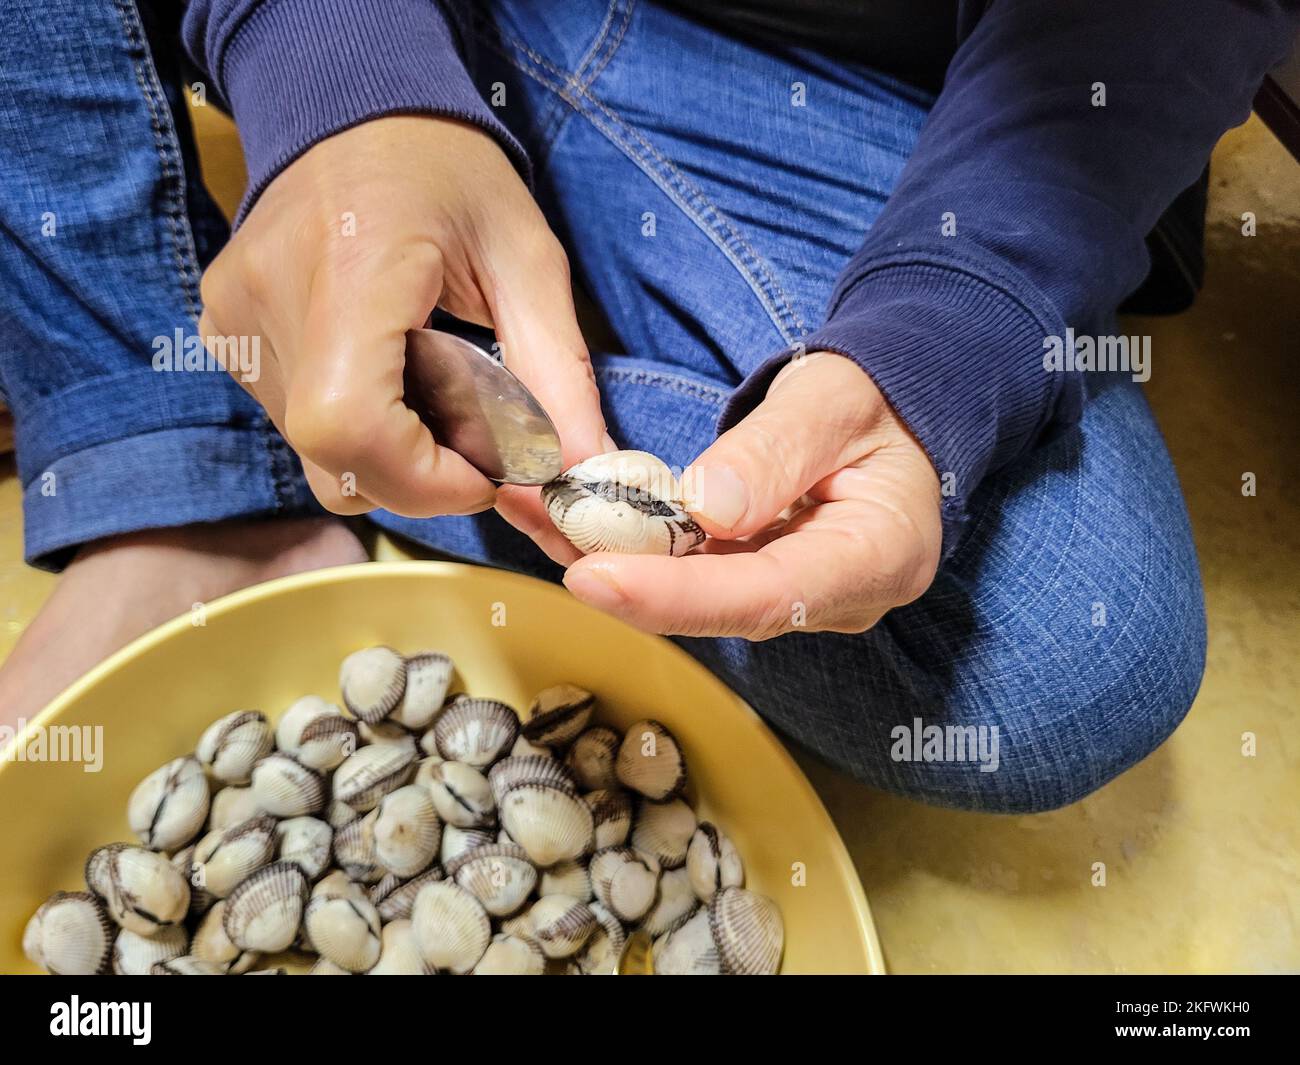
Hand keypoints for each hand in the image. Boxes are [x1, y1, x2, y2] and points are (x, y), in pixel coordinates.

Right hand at [198, 116, 607, 516]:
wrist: (351, 104)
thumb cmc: (448, 172)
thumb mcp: (527, 260)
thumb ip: (559, 376)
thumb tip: (583, 475)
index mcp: (350, 270)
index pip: (352, 427)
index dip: (424, 479)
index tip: (483, 472)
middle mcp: (272, 302)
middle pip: (332, 463)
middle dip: (420, 478)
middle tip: (472, 435)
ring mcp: (237, 322)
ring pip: (314, 458)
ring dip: (390, 456)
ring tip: (427, 385)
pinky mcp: (225, 333)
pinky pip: (294, 426)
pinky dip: (357, 427)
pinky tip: (386, 371)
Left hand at [561, 353, 942, 637]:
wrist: (893, 412)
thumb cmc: (876, 398)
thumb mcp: (833, 400)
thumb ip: (775, 451)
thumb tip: (705, 509)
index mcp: (878, 557)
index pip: (769, 594)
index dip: (678, 596)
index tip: (596, 576)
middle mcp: (834, 598)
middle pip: (718, 607)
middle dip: (622, 577)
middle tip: (539, 524)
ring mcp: (792, 596)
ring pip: (690, 594)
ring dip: (606, 555)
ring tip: (531, 508)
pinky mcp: (754, 580)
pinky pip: (684, 573)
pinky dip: (624, 544)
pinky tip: (563, 515)